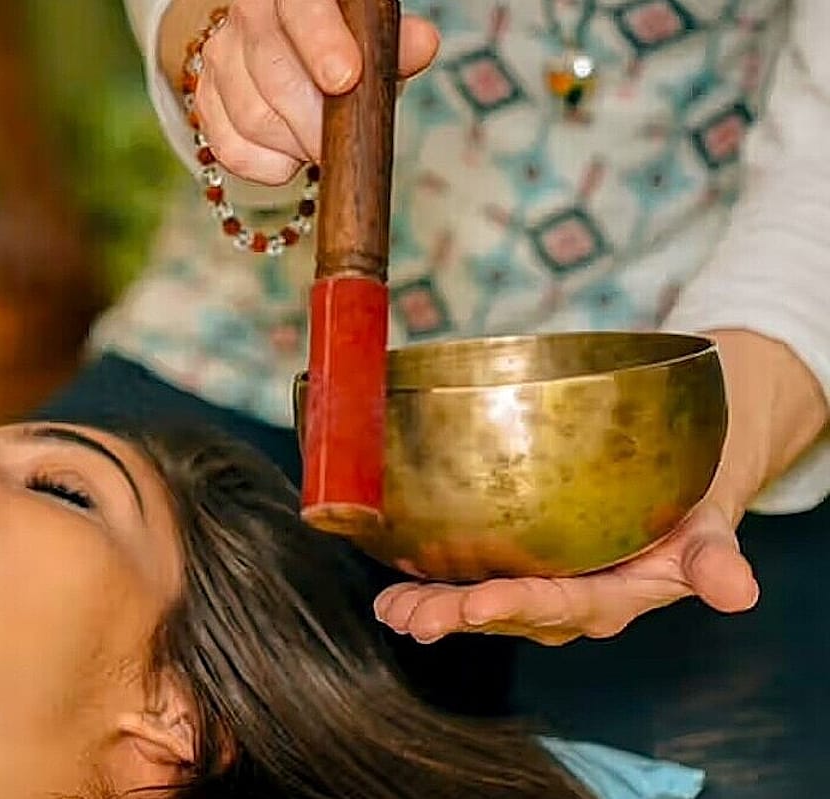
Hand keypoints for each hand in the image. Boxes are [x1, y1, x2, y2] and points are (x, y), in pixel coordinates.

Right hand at [193, 0, 438, 184]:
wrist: (295, 46)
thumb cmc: (345, 38)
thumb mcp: (374, 32)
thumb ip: (397, 40)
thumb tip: (420, 45)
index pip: (299, 6)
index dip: (320, 42)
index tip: (346, 80)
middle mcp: (248, 14)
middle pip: (273, 76)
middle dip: (314, 122)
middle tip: (341, 145)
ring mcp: (221, 57)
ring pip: (252, 118)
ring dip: (294, 146)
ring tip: (320, 145)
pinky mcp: (207, 101)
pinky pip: (231, 149)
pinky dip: (268, 166)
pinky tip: (291, 156)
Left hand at [374, 329, 827, 646]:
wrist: (671, 500)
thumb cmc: (687, 515)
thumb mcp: (709, 533)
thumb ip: (714, 562)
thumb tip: (740, 592)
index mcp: (612, 599)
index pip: (560, 605)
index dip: (518, 605)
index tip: (477, 604)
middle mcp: (565, 602)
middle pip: (507, 611)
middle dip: (457, 615)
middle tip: (414, 617)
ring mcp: (532, 588)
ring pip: (476, 604)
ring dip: (432, 608)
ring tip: (392, 611)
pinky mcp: (510, 569)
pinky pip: (464, 583)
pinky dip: (425, 588)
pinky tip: (389, 594)